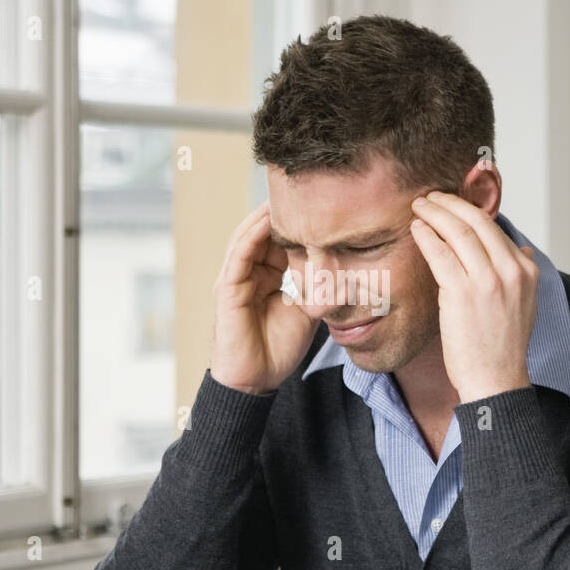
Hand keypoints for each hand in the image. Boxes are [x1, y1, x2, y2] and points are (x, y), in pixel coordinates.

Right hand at [210, 202, 319, 394]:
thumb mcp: (306, 311)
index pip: (279, 242)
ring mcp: (234, 279)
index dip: (298, 224)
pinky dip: (253, 235)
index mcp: (264, 277)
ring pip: (249, 236)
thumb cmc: (277, 349)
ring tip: (286, 194)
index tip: (321, 204)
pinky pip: (239, 254)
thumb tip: (342, 272)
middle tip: (306, 188)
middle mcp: (247, 273)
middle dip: (282, 212)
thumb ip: (317, 289)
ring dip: (267, 215)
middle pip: (263, 233)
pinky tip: (268, 219)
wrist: (256, 380)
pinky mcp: (226, 289)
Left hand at [409, 192, 538, 402]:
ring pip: (458, 231)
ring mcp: (488, 280)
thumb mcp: (523, 303)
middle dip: (450, 203)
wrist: (495, 379)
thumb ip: (519, 272)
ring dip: (435, 213)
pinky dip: (426, 235)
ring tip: (420, 207)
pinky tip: (417, 229)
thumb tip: (519, 247)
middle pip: (477, 221)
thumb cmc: (501, 346)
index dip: (469, 211)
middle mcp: (511, 270)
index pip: (495, 229)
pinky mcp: (462, 292)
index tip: (451, 205)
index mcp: (527, 270)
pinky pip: (440, 252)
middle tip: (431, 197)